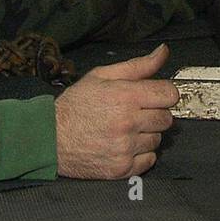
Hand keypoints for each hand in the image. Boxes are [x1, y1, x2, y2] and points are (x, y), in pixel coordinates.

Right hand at [54, 43, 177, 178]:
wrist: (49, 138)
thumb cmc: (75, 105)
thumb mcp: (102, 76)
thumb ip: (138, 66)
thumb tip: (163, 52)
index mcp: (125, 96)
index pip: (170, 94)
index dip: (164, 93)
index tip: (155, 95)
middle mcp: (128, 123)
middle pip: (166, 118)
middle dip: (155, 113)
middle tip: (135, 112)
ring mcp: (125, 148)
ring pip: (158, 139)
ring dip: (146, 134)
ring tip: (125, 129)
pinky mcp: (121, 168)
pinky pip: (150, 160)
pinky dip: (141, 154)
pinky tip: (124, 145)